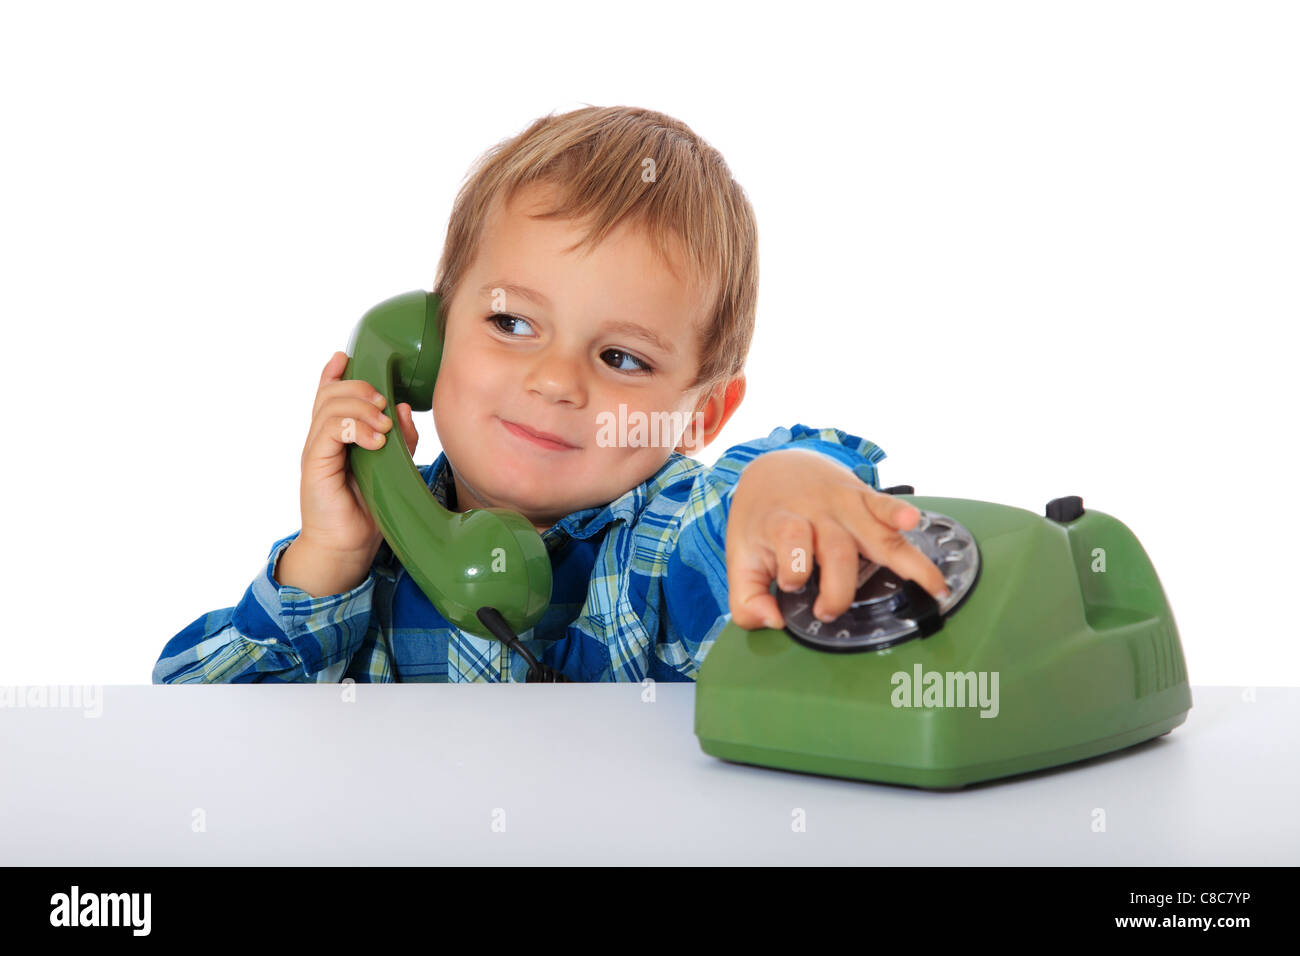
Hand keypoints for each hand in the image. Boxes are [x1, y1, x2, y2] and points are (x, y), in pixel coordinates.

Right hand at [296, 351, 419, 559]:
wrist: (347, 547)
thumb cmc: (369, 510)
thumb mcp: (393, 467)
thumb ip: (400, 439)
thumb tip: (404, 409)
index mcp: (336, 436)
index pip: (327, 394)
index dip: (333, 372)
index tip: (347, 357)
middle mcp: (321, 439)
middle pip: (330, 392)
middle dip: (360, 387)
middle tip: (384, 403)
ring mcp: (315, 450)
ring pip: (330, 406)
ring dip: (361, 407)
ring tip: (383, 425)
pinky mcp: (314, 464)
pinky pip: (328, 430)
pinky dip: (354, 427)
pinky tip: (376, 440)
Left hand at [726, 448, 948, 630]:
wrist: (776, 466)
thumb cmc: (761, 520)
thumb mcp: (740, 558)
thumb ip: (746, 600)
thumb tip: (774, 622)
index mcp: (782, 523)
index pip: (792, 543)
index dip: (793, 570)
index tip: (791, 588)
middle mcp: (817, 513)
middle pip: (838, 551)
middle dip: (838, 588)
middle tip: (828, 610)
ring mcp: (844, 505)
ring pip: (875, 534)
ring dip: (906, 560)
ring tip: (933, 586)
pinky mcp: (864, 498)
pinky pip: (886, 505)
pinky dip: (902, 514)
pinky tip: (916, 522)